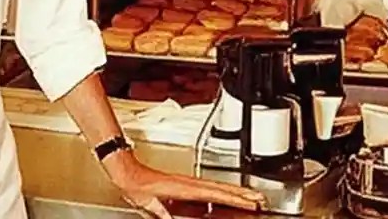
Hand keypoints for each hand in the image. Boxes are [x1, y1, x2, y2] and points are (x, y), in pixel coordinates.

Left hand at [102, 150, 264, 217]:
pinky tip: (226, 201)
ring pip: (218, 188)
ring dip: (235, 193)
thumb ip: (163, 214)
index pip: (215, 192)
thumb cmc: (137, 185)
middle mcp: (189, 183)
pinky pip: (209, 192)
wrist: (127, 172)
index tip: (249, 201)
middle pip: (222, 188)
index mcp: (184, 187)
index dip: (234, 198)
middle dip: (242, 194)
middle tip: (260, 199)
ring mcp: (189, 184)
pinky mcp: (185, 187)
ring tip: (251, 199)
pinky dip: (222, 195)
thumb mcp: (149, 205)